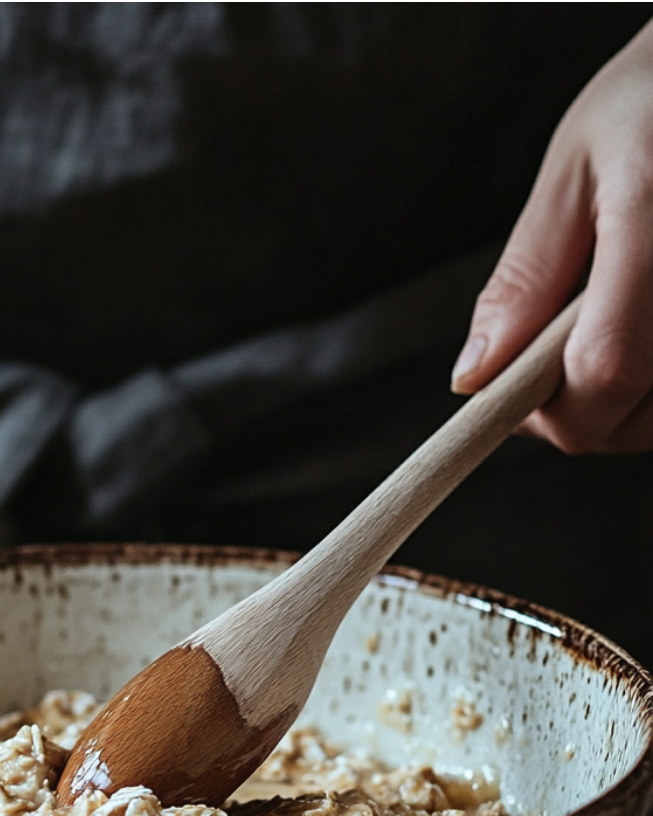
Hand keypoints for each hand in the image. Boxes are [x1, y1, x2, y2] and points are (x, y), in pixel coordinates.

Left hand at [452, 20, 652, 456]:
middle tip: (548, 361)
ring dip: (618, 409)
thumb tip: (474, 376)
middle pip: (633, 419)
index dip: (546, 409)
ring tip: (598, 335)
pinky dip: (647, 391)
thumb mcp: (575, 168)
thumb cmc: (652, 104)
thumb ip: (526, 278)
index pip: (604, 370)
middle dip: (576, 414)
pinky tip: (635, 338)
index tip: (505, 395)